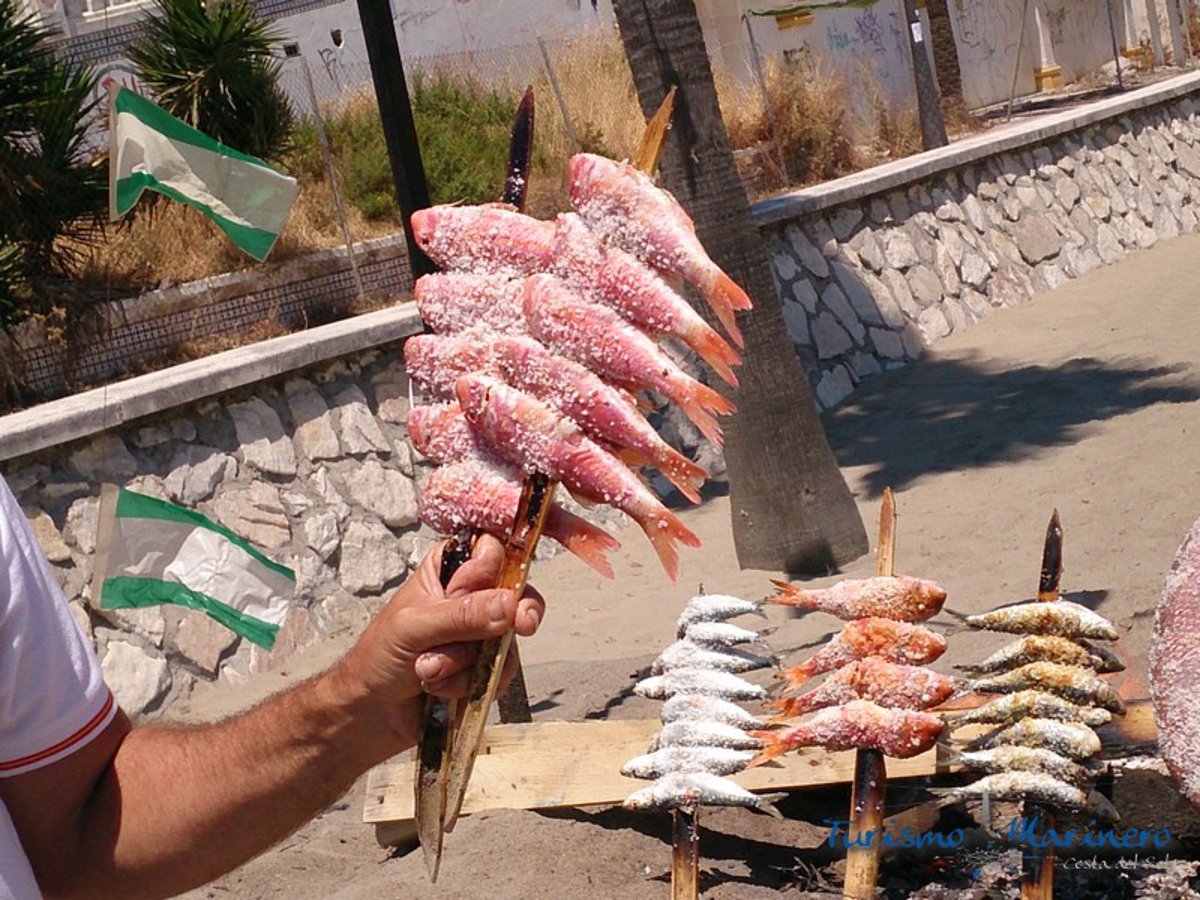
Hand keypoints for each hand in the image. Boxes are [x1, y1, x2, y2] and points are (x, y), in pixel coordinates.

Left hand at [333, 535, 544, 754]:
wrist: (370, 712)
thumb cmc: (379, 656)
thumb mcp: (415, 627)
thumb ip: (462, 615)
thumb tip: (509, 605)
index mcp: (448, 570)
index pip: (490, 550)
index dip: (499, 569)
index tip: (504, 590)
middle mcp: (469, 597)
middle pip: (515, 593)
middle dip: (516, 615)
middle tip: (520, 625)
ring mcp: (480, 634)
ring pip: (506, 640)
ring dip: (466, 662)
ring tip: (428, 670)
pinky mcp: (485, 668)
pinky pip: (500, 673)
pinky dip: (469, 684)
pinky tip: (440, 689)